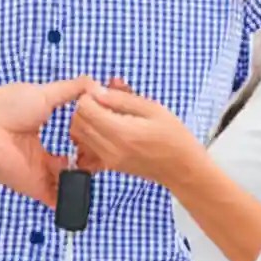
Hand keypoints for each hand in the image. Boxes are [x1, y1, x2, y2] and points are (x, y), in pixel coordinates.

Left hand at [0, 77, 94, 207]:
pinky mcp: (36, 187)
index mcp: (40, 124)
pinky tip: (87, 187)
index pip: (70, 133)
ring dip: (84, 176)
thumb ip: (70, 90)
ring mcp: (38, 170)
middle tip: (107, 152)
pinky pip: (57, 198)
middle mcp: (40, 149)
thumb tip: (96, 84)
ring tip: (99, 167)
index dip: (88, 134)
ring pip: (68, 178)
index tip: (105, 130)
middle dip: (89, 158)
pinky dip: (71, 199)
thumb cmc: (7, 107)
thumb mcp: (44, 93)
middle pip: (71, 158)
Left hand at [69, 80, 204, 188]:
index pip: (85, 109)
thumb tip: (98, 91)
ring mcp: (108, 159)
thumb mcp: (152, 109)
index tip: (102, 91)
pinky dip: (89, 133)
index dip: (90, 95)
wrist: (182, 169)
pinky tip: (106, 126)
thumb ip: (122, 99)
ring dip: (85, 119)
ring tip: (105, 112)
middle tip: (103, 99)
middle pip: (78, 121)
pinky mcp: (108, 165)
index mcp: (122, 132)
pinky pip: (86, 146)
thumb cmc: (174, 136)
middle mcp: (110, 148)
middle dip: (85, 105)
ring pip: (78, 134)